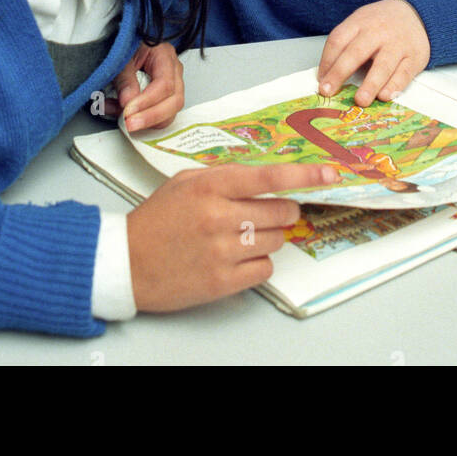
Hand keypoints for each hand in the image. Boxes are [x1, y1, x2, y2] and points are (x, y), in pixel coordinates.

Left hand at [108, 42, 183, 133]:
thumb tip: (127, 102)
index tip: (129, 111)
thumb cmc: (128, 46)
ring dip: (146, 121)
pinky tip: (122, 114)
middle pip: (174, 101)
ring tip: (122, 118)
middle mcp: (173, 71)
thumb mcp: (122, 57)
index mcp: (165, 56)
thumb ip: (124, 79)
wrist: (128, 44)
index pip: (165, 84)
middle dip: (151, 117)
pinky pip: (160, 115)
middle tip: (130, 124)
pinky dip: (142, 119)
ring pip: (170, 112)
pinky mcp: (163, 97)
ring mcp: (172, 85)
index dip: (147, 101)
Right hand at [126, 162, 336, 311]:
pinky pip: (265, 269)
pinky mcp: (222, 281)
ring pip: (276, 240)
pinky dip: (258, 263)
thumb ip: (226, 177)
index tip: (330, 174)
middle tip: (270, 212)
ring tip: (241, 236)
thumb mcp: (187, 182)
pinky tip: (236, 258)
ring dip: (268, 237)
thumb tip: (268, 179)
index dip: (304, 175)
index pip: (268, 177)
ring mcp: (222, 251)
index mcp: (210, 186)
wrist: (126, 262)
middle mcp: (219, 216)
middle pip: (281, 211)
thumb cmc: (158, 218)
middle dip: (284, 211)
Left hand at [317, 0, 430, 106]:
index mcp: (360, 22)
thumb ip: (346, 44)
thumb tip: (327, 75)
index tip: (321, 80)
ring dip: (370, 84)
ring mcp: (397, 44)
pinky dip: (394, 86)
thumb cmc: (382, 23)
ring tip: (360, 100)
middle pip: (356, 52)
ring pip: (383, 65)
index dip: (327, 61)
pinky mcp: (414, 57)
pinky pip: (404, 73)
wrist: (417, 13)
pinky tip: (384, 96)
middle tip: (328, 91)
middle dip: (340, 73)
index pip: (338, 40)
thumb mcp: (361, 23)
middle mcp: (378, 32)